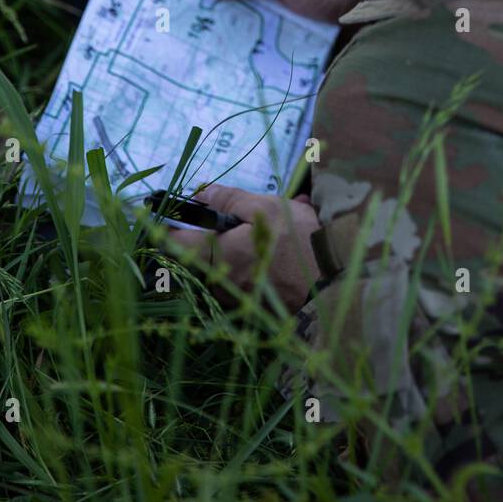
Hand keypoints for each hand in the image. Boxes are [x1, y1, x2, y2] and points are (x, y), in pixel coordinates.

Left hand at [165, 183, 320, 311]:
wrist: (335, 285)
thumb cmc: (298, 243)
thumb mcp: (265, 208)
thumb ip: (228, 200)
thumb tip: (200, 192)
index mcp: (215, 256)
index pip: (173, 242)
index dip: (168, 224)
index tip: (168, 212)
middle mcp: (219, 284)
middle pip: (199, 256)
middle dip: (213, 235)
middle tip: (237, 217)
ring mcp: (236, 300)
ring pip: (224, 268)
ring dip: (238, 249)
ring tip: (269, 230)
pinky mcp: (254, 309)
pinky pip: (243, 281)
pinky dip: (254, 264)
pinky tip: (280, 251)